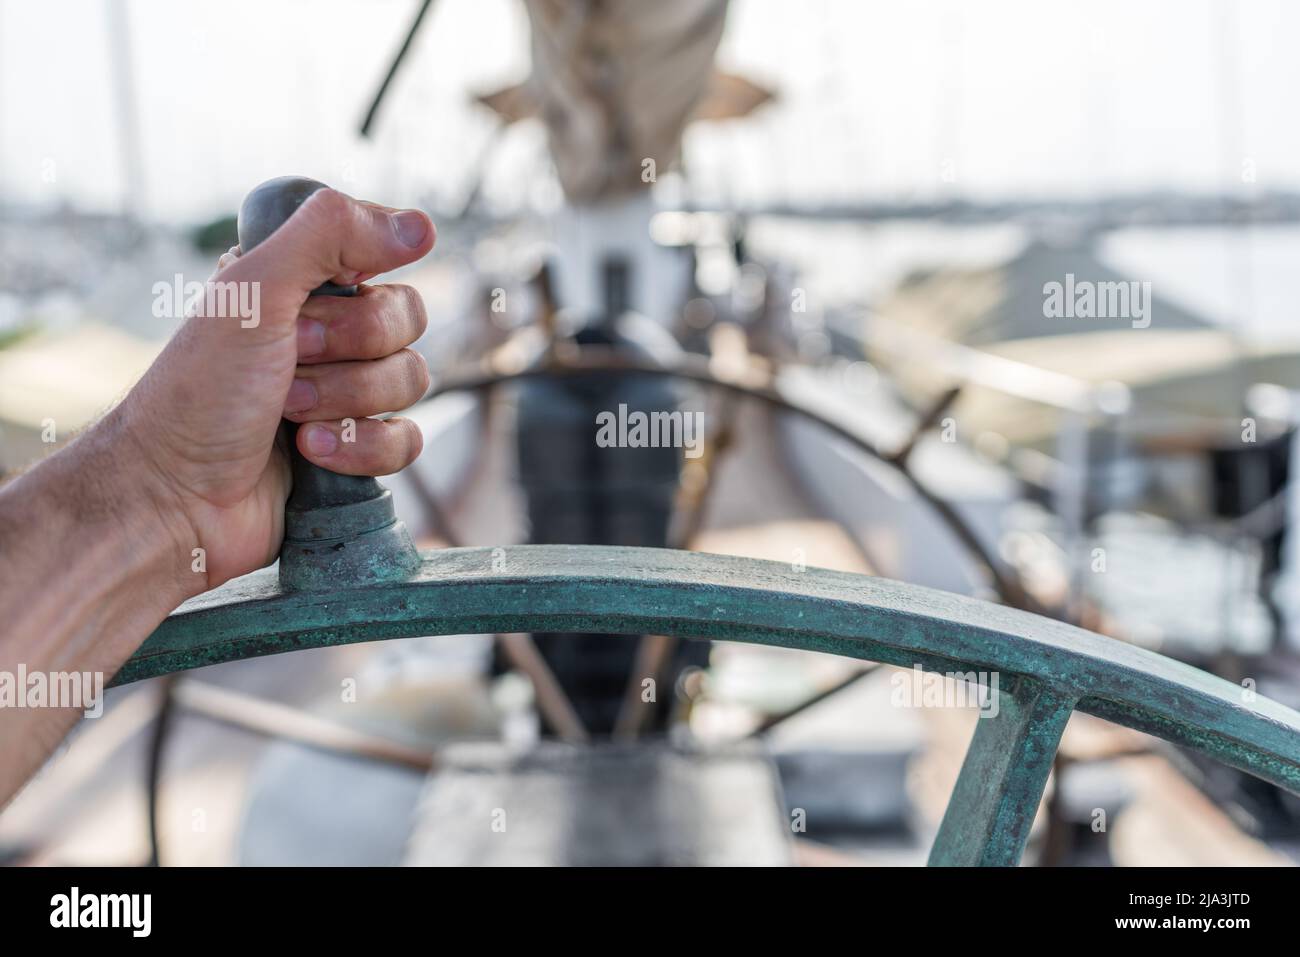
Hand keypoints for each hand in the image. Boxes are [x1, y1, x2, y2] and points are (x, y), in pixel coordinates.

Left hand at [123, 188, 435, 592]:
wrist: (178, 498)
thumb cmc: (198, 393)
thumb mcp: (252, 291)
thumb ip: (330, 235)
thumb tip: (422, 226)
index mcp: (300, 282)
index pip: (382, 256)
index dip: (358, 286)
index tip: (306, 306)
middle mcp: (326, 332)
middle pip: (407, 320)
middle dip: (349, 350)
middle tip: (289, 363)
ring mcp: (345, 392)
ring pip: (413, 379)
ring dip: (349, 401)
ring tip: (290, 416)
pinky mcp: (358, 450)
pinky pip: (408, 440)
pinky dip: (363, 448)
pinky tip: (314, 454)